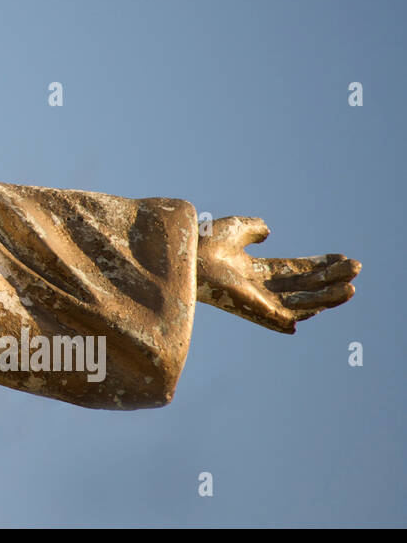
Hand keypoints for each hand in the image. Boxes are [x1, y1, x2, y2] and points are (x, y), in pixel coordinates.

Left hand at [196, 216, 358, 333]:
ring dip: (328, 295)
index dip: (319, 265)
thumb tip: (269, 231)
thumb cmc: (203, 242)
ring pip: (302, 302)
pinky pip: (288, 314)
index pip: (295, 271)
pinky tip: (327, 302)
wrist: (187, 253)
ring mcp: (259, 301)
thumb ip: (254, 228)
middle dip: (331, 278)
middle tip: (355, 268)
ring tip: (351, 287)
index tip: (343, 258)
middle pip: (304, 286)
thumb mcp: (236, 228)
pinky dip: (308, 309)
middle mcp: (260, 288)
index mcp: (255, 271)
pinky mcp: (257, 310)